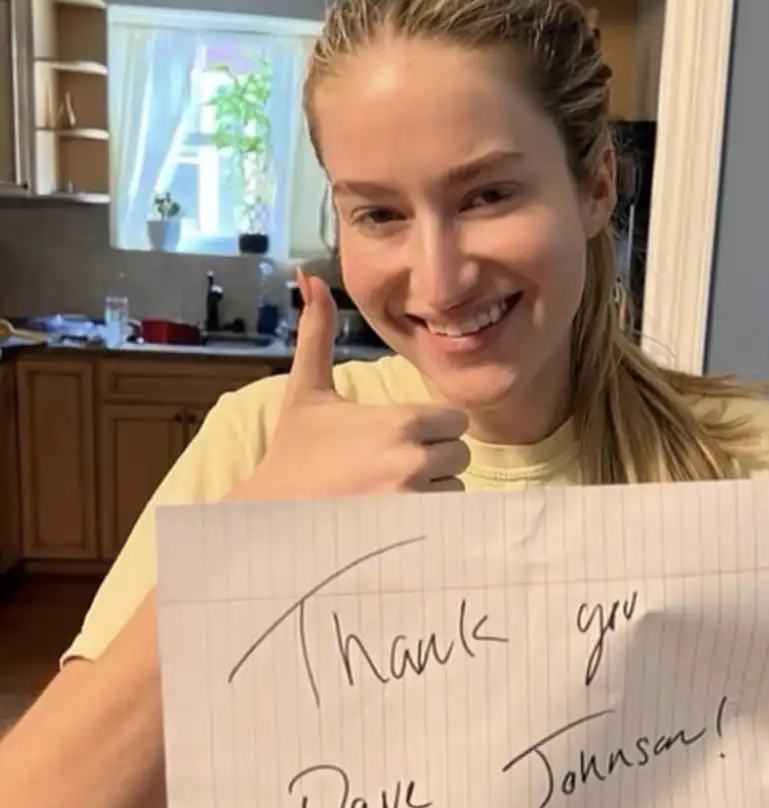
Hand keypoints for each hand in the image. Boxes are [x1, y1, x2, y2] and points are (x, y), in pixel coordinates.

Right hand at [234, 272, 469, 500]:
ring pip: (454, 489)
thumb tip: (309, 277)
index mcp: (399, 421)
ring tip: (390, 489)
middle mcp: (412, 460)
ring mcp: (413, 500)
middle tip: (396, 464)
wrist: (269, 513)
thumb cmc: (293, 451)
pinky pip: (443, 520)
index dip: (434, 427)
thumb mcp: (306, 390)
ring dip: (432, 489)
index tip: (404, 435)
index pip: (455, 421)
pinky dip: (426, 518)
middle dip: (436, 458)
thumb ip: (318, 333)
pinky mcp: (408, 531)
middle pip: (460, 455)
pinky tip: (392, 513)